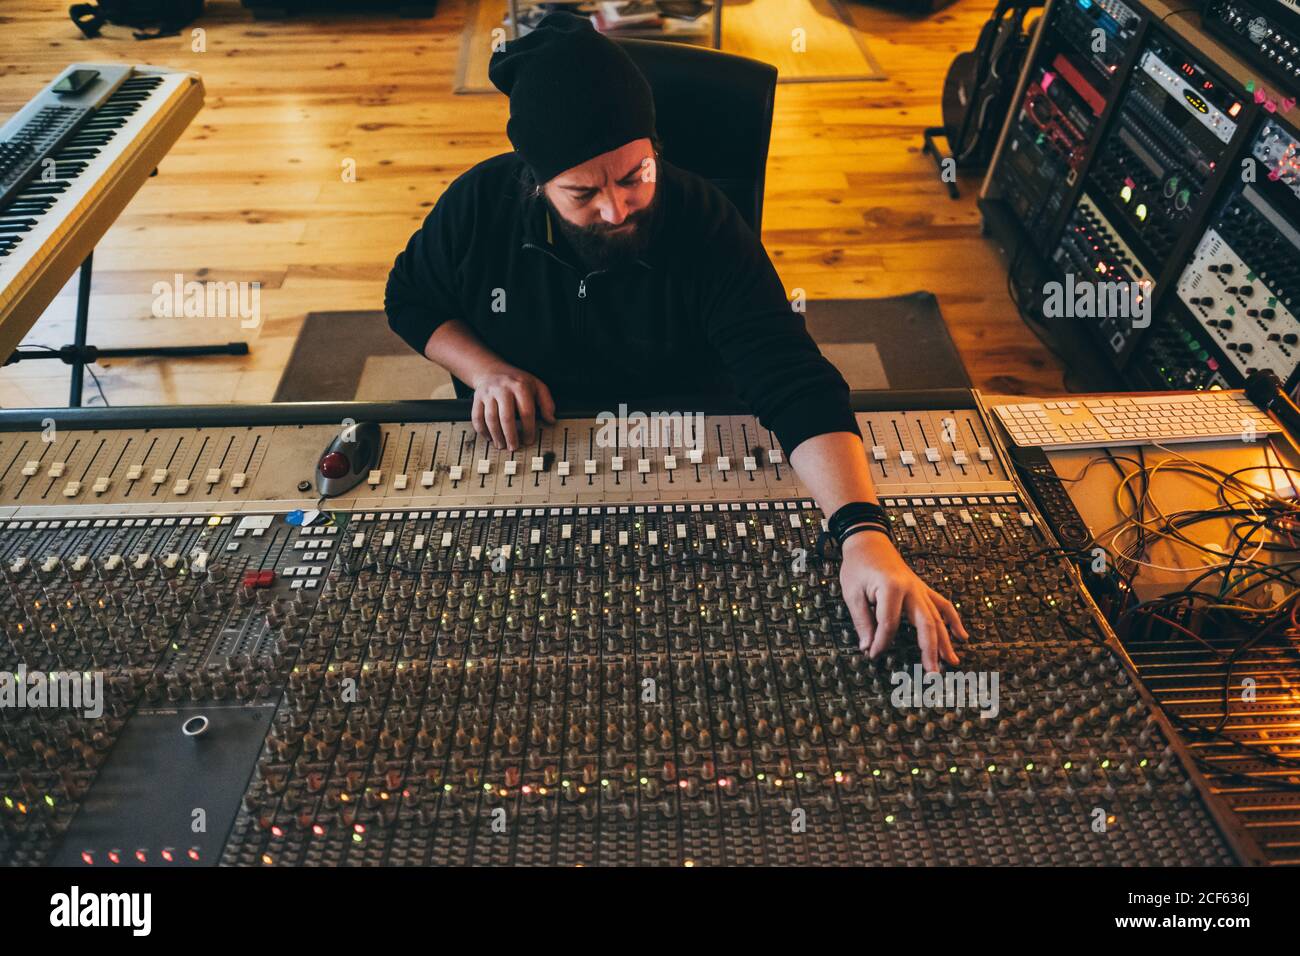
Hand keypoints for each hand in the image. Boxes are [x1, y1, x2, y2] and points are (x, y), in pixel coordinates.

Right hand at [469, 366, 555, 449]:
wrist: (492, 370)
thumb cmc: (516, 381)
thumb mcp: (536, 386)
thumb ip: (547, 402)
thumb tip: (551, 420)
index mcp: (520, 386)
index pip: (526, 411)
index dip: (528, 429)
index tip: (529, 440)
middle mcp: (503, 389)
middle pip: (506, 417)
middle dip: (511, 435)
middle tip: (514, 447)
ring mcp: (488, 393)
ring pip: (490, 418)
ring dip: (496, 435)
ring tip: (502, 445)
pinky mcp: (477, 398)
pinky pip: (477, 417)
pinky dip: (482, 430)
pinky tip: (489, 437)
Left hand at [839, 529, 968, 671]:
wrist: (868, 542)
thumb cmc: (859, 566)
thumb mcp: (852, 593)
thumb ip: (862, 622)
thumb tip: (867, 648)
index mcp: (892, 589)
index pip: (889, 625)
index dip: (880, 643)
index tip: (872, 655)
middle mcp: (911, 589)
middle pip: (925, 624)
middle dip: (930, 651)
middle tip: (932, 674)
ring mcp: (920, 589)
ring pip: (937, 618)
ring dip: (945, 641)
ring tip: (952, 663)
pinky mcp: (923, 589)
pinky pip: (943, 605)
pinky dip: (953, 621)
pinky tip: (961, 636)